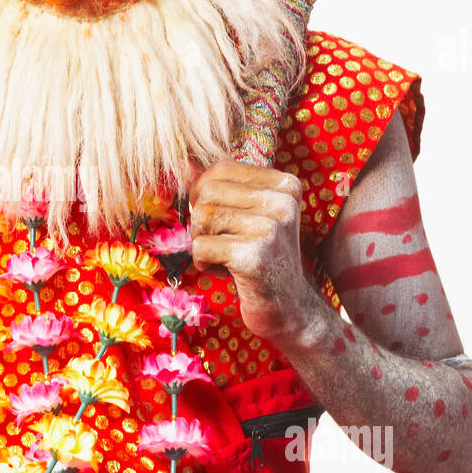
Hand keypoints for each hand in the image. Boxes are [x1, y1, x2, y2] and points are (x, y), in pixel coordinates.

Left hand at [189, 160, 318, 345]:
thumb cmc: (260, 258)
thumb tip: (181, 163)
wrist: (289, 308)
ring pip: (202, 217)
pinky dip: (204, 263)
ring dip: (203, 242)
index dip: (204, 192)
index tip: (216, 219)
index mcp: (285, 185)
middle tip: (222, 243)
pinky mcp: (253, 257)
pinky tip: (228, 272)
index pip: (222, 169)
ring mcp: (270, 229)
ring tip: (226, 257)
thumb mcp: (249, 215)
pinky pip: (201, 248)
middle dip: (202, 221)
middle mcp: (282, 202)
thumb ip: (222, 188)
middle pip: (208, 192)